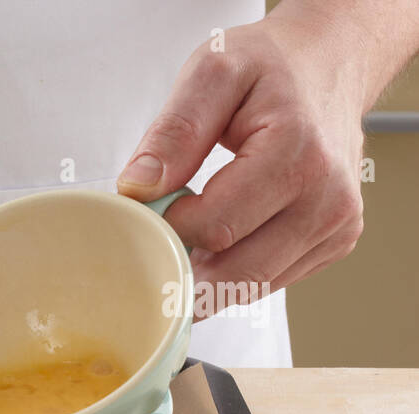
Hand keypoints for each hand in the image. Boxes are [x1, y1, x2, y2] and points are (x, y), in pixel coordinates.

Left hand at [117, 13, 368, 316]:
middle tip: (158, 234)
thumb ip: (174, 132)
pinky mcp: (336, 242)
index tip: (153, 205)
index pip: (214, 228)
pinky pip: (270, 280)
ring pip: (250, 285)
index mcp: (297, 153)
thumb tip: (139, 188)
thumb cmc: (270, 69)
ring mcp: (337, 225)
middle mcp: (328, 197)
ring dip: (208, 273)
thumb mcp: (213, 73)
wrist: (331, 65)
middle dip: (184, 263)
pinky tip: (226, 235)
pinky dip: (236, 270)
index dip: (169, 227)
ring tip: (192, 229)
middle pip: (234, 272)